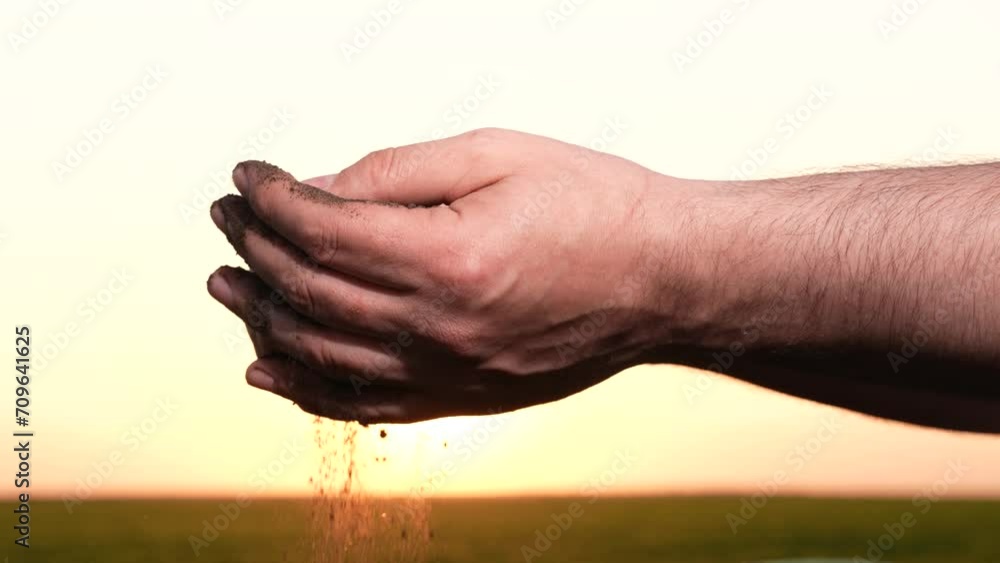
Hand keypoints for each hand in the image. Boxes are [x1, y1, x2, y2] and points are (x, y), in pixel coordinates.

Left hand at [207, 128, 696, 422]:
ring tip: (226, 285)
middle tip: (227, 217)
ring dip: (261, 317)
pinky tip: (267, 371)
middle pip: (311, 291)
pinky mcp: (463, 399)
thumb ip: (398, 173)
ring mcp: (450, 373)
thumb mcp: (498, 155)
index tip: (248, 175)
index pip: (323, 229)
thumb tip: (319, 190)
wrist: (668, 282)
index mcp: (450, 257)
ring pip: (321, 354)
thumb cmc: (595, 206)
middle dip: (255, 247)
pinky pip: (364, 404)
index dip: (272, 198)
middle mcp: (441, 326)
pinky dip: (305, 389)